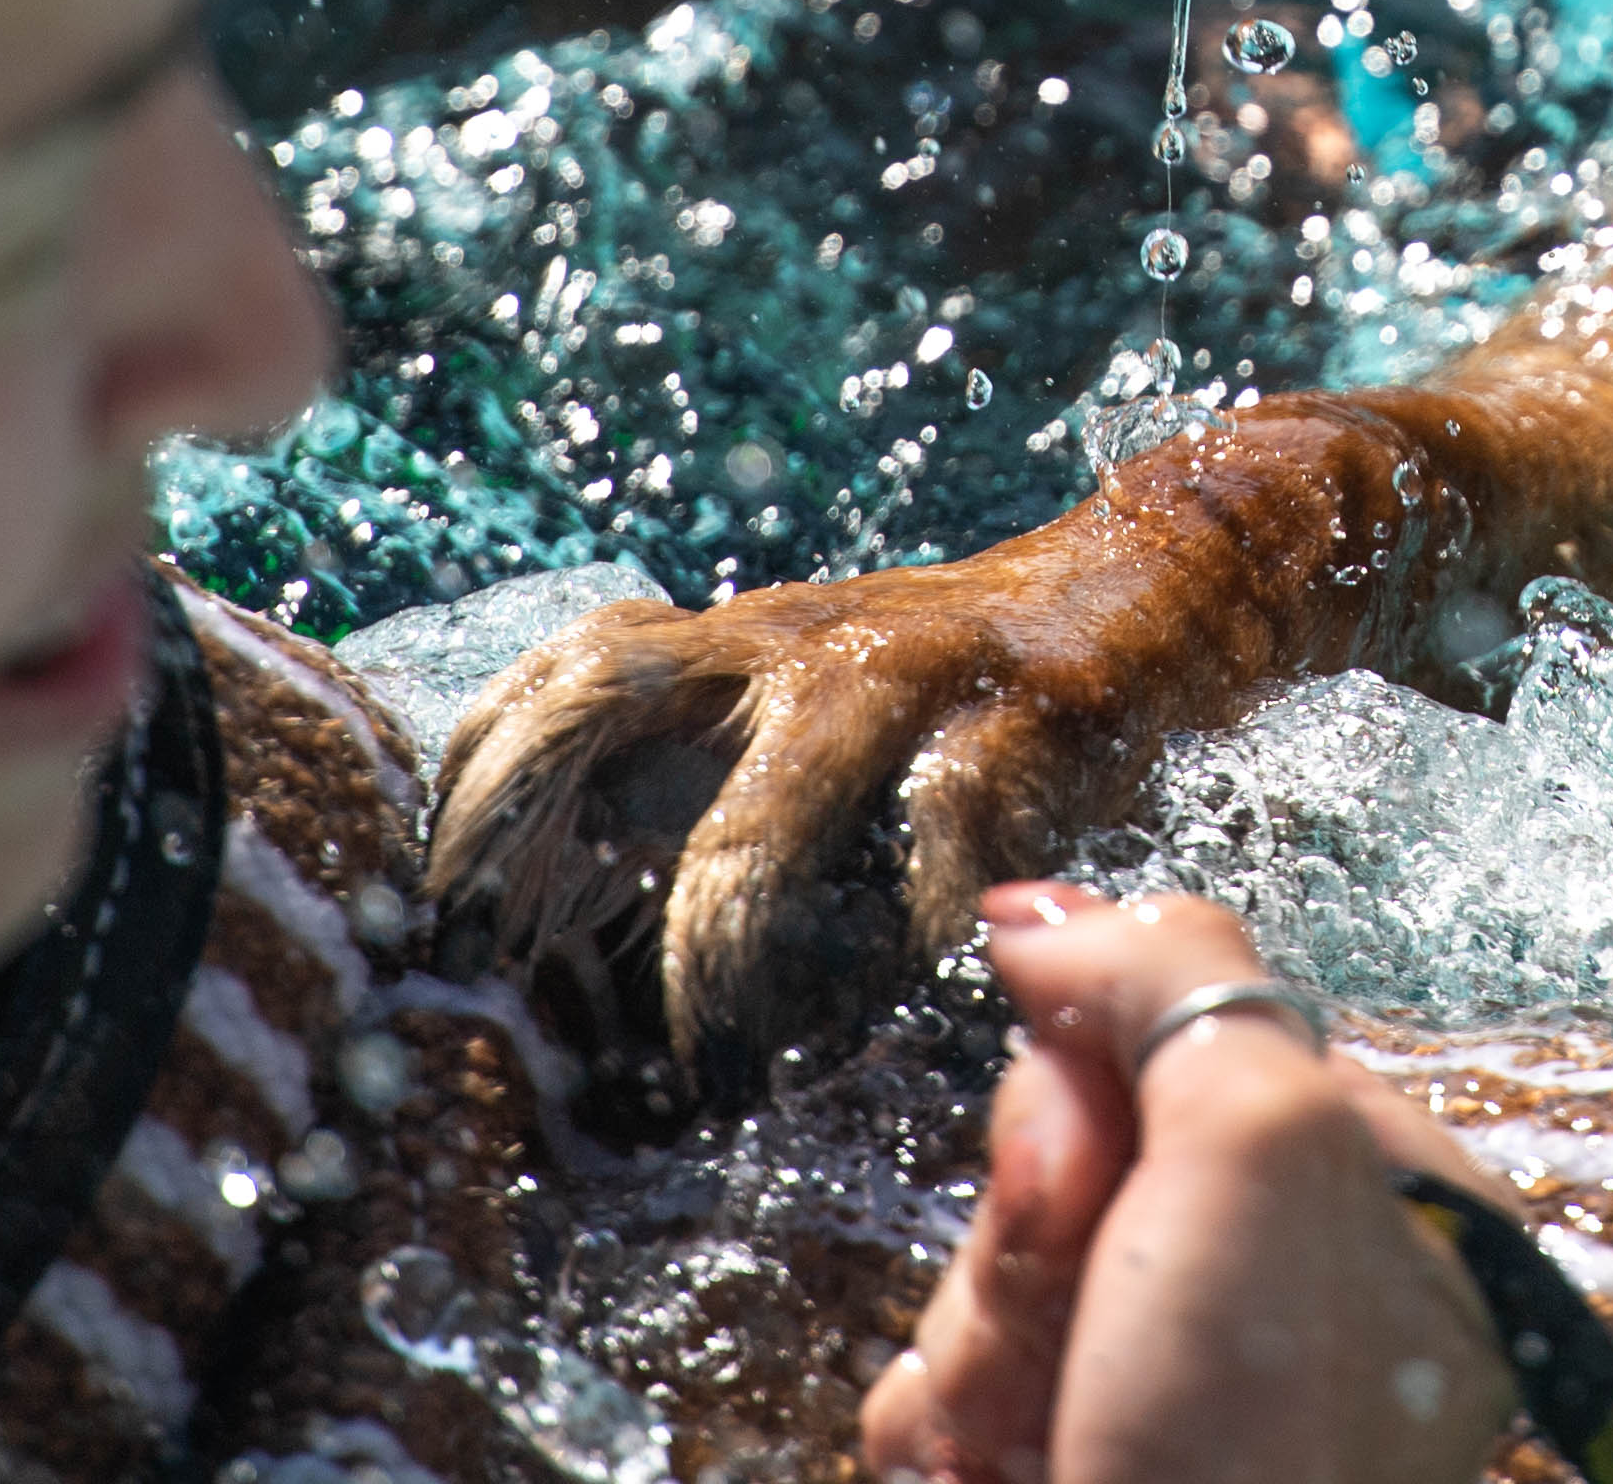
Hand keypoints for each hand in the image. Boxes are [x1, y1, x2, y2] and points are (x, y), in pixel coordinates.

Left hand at [427, 426, 1401, 1093]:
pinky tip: (907, 1008)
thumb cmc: (976, 687)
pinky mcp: (1036, 716)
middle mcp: (799, 643)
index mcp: (740, 642)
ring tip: (709, 1051)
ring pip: (776, 797)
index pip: (557, 676)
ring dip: (725, 929)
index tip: (420, 895)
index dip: (475, 773)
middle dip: (526, 816)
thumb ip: (721, 789)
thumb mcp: (827, 703)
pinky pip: (958, 831)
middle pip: (607, 690)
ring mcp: (916, 674)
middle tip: (489, 949)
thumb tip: (585, 948)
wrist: (1192, 561)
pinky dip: (922, 931)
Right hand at [861, 889, 1511, 1483]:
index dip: (1110, 1067)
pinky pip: (951, 1388)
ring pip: (997, 1273)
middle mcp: (1291, 1299)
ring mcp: (1173, 1398)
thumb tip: (1045, 915)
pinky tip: (996, 1474)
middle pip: (1079, 1151)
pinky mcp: (1075, 1463)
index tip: (1087, 1140)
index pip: (1200, 1035)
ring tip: (1050, 1437)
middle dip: (1032, 1226)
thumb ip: (1177, 983)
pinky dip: (949, 1428)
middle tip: (1080, 1315)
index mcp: (1390, 1207)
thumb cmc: (1256, 1439)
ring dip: (984, 1343)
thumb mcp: (1260, 1148)